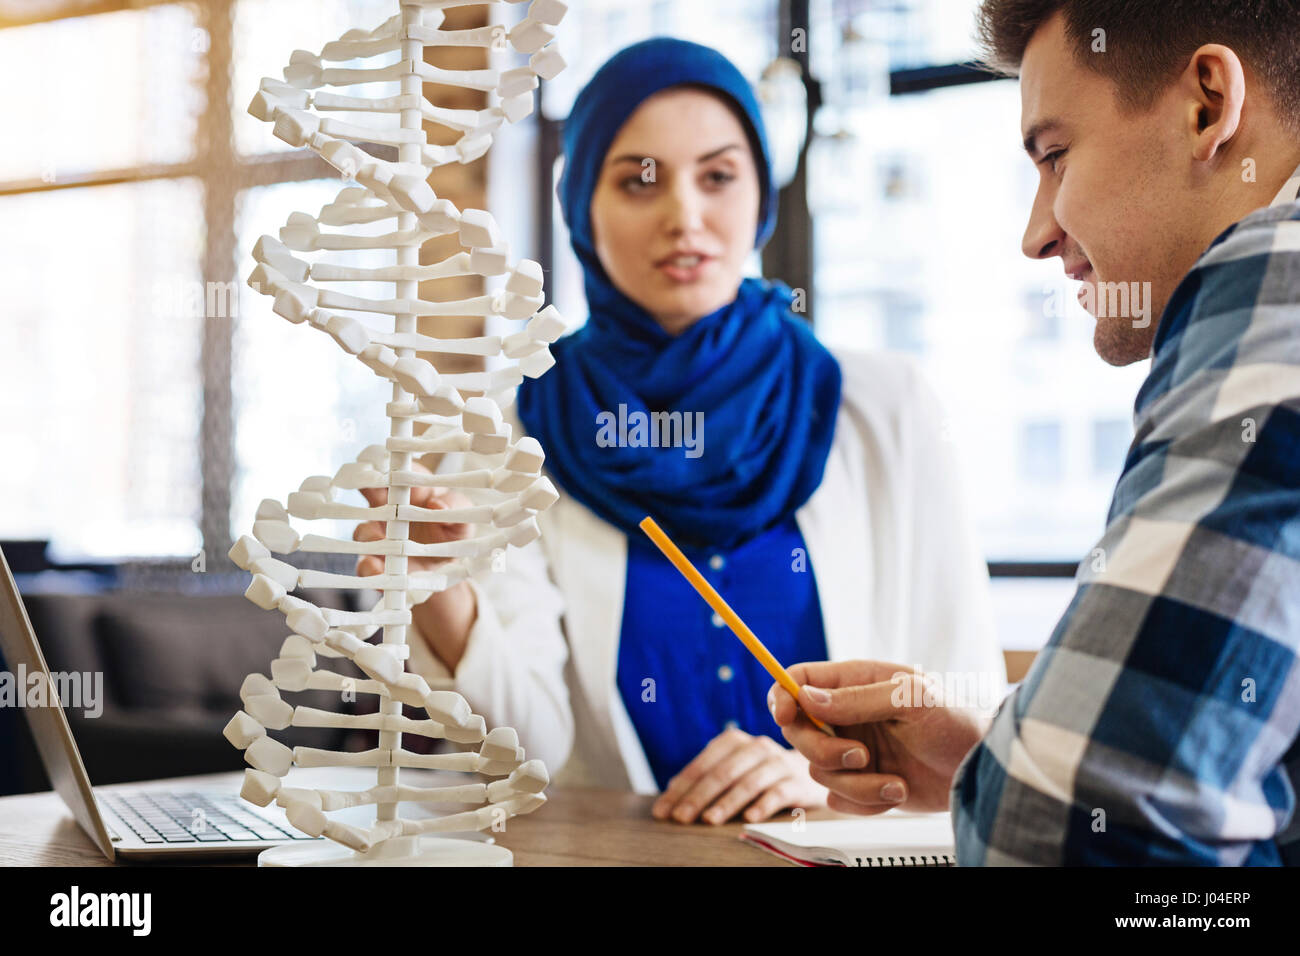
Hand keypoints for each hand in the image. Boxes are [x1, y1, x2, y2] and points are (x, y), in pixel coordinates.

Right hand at [353, 461, 477, 670]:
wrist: (446, 569)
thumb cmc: (453, 534)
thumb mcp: (463, 521)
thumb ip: (456, 507)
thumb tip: (437, 503)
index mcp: (412, 490)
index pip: (396, 469)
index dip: (387, 463)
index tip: (382, 464)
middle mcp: (390, 508)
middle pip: (368, 490)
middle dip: (364, 486)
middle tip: (366, 486)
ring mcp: (379, 534)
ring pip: (363, 530)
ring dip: (369, 534)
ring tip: (378, 540)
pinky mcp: (377, 561)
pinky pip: (365, 563)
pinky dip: (368, 566)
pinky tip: (376, 569)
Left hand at [650, 728, 826, 824]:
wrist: (810, 771)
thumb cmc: (760, 772)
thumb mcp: (733, 768)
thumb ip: (706, 776)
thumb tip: (671, 793)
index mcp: (734, 742)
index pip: (702, 765)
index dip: (681, 788)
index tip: (663, 810)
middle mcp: (756, 748)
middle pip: (723, 773)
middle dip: (698, 797)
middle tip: (680, 818)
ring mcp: (778, 763)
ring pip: (748, 783)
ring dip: (727, 802)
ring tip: (708, 820)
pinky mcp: (798, 782)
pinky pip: (779, 793)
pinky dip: (763, 806)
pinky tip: (749, 820)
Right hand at [770, 661, 990, 814]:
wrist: (979, 768)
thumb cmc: (954, 720)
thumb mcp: (911, 698)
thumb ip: (858, 698)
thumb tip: (808, 698)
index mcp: (854, 683)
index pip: (799, 680)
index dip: (781, 695)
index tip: (785, 715)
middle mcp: (846, 716)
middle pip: (798, 731)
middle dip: (824, 750)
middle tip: (861, 756)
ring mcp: (851, 751)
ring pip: (818, 770)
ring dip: (856, 783)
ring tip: (896, 780)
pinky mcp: (861, 785)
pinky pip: (837, 799)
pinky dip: (865, 802)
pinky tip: (897, 790)